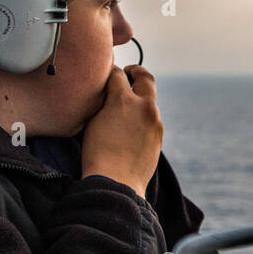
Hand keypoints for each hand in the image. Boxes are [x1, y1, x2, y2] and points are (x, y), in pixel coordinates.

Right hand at [82, 64, 162, 197]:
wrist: (117, 181)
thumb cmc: (97, 153)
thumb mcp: (93, 121)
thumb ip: (103, 102)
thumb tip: (108, 93)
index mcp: (123, 99)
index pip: (117, 74)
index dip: (110, 71)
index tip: (107, 73)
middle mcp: (144, 106)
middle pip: (146, 77)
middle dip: (136, 72)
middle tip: (128, 74)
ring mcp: (155, 121)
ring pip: (150, 101)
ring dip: (140, 99)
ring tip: (126, 107)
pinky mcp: (159, 136)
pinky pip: (152, 119)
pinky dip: (143, 117)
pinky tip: (131, 128)